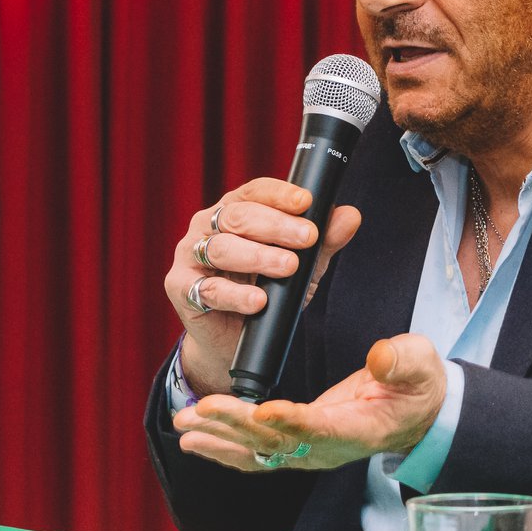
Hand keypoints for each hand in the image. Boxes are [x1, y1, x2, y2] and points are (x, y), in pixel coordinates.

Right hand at [165, 177, 361, 396]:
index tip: (307, 202)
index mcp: (234, 211)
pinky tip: (258, 300)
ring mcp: (190, 256)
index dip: (279, 194)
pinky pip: (207, 288)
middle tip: (307, 237)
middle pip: (238, 216)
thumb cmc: (268, 291)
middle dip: (276, 225)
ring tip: (288, 267)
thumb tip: (351, 215)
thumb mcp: (304, 265)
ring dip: (258, 256)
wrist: (235, 338)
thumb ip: (325, 241)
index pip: (254, 192)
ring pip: (221, 248)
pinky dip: (236, 295)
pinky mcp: (180, 287)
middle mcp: (207, 227)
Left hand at [172, 334, 446, 472]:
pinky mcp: (297, 446)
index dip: (291, 421)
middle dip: (236, 425)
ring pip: (259, 451)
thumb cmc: (417, 384)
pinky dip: (223, 448)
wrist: (416, 413)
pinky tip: (193, 439)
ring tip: (182, 424)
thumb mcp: (420, 362)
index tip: (262, 410)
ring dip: (219, 439)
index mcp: (361, 428)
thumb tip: (379, 358)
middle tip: (201, 409)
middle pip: (278, 442)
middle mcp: (329, 449)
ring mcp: (311, 452)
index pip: (321, 428)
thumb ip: (402, 360)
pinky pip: (256, 455)